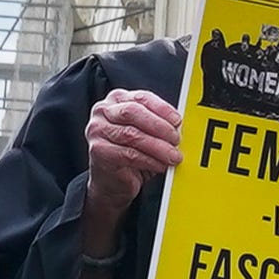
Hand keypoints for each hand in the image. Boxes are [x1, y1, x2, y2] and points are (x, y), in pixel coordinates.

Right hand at [76, 83, 186, 224]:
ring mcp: (97, 130)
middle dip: (160, 127)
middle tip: (177, 140)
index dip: (162, 109)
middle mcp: (103, 110)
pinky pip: (128, 154)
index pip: (142, 98)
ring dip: (158, 146)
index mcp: (117, 99)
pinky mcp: (98, 150)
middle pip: (133, 113)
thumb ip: (158, 124)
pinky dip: (149, 160)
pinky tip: (160, 165)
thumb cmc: (131, 152)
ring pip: (132, 135)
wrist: (111, 180)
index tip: (178, 121)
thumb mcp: (146, 132)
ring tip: (173, 156)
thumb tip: (180, 126)